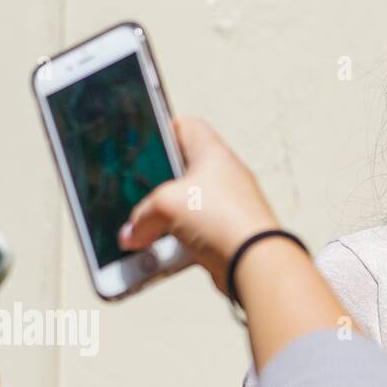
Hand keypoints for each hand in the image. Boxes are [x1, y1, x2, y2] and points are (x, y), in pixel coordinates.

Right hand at [117, 116, 278, 294]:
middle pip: (180, 171)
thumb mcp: (166, 205)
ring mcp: (226, 205)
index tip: (142, 141)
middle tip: (133, 194)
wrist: (253, 259)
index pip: (186, 126)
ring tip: (140, 231)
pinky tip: (158, 255)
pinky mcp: (225, 233)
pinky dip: (174, 244)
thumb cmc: (223, 217)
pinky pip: (191, 235)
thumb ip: (142, 215)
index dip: (162, 129)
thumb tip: (133, 233)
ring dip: (161, 221)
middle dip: (154, 186)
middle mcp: (222, 175)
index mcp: (212, 152)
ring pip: (184, 207)